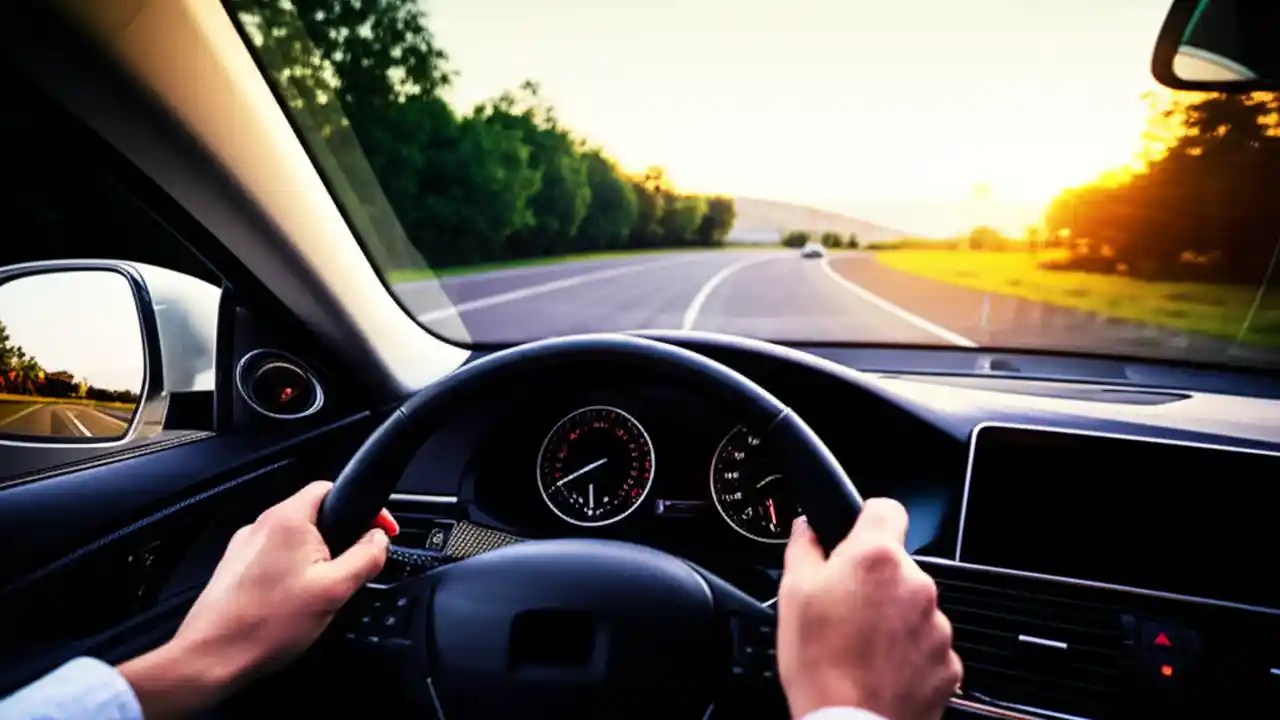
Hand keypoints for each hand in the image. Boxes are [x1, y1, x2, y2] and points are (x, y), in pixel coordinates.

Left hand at [119, 481, 390, 718]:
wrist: (212, 657)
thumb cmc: (267, 625)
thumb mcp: (334, 591)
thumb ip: (365, 558)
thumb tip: (379, 540)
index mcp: (288, 520)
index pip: (332, 488)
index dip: (365, 508)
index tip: (381, 532)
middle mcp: (263, 525)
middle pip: (315, 515)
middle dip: (341, 539)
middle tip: (352, 571)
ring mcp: (245, 546)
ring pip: (296, 539)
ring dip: (316, 558)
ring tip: (320, 593)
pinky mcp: (236, 567)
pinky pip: (276, 558)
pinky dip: (292, 571)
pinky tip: (294, 602)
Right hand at [777, 499, 961, 719]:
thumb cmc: (818, 663)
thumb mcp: (792, 594)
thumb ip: (804, 548)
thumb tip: (808, 529)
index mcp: (876, 558)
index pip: (886, 509)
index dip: (867, 521)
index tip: (854, 539)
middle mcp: (916, 584)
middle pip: (897, 565)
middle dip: (874, 581)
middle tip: (844, 609)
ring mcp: (937, 625)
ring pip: (913, 606)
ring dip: (893, 617)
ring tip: (860, 645)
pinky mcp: (948, 662)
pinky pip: (927, 644)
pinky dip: (908, 652)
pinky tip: (880, 668)